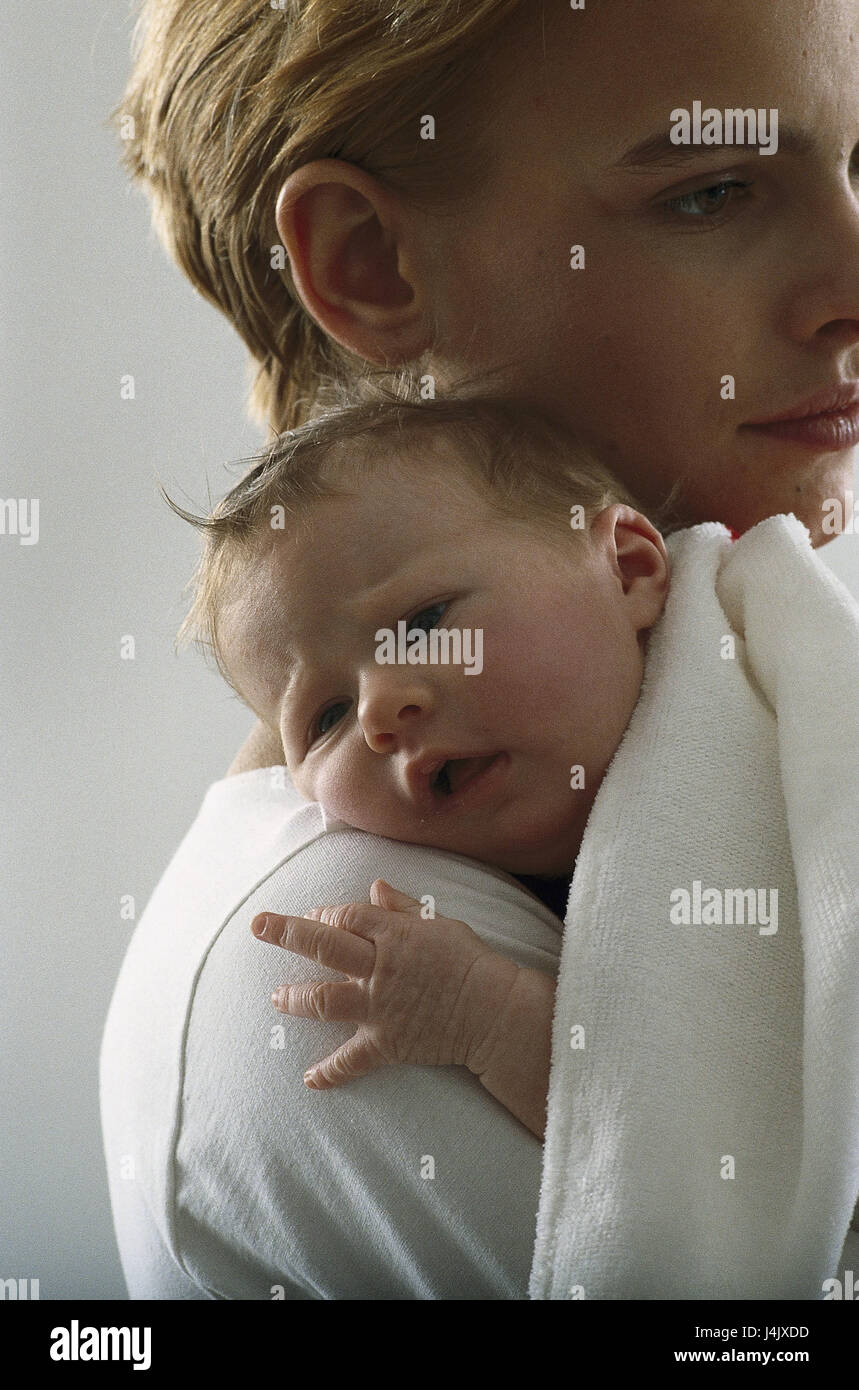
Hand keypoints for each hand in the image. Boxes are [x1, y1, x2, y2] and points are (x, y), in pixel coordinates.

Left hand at [250, 879, 520, 1089]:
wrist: (495, 1012)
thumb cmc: (470, 961)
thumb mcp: (439, 922)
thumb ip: (402, 907)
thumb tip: (373, 887)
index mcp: (394, 934)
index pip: (344, 917)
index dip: (322, 915)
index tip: (310, 917)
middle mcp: (380, 967)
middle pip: (323, 946)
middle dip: (286, 933)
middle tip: (258, 926)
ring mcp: (380, 1006)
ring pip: (324, 1000)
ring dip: (295, 998)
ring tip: (278, 997)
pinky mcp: (386, 1042)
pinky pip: (350, 1061)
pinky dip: (329, 1073)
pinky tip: (309, 1080)